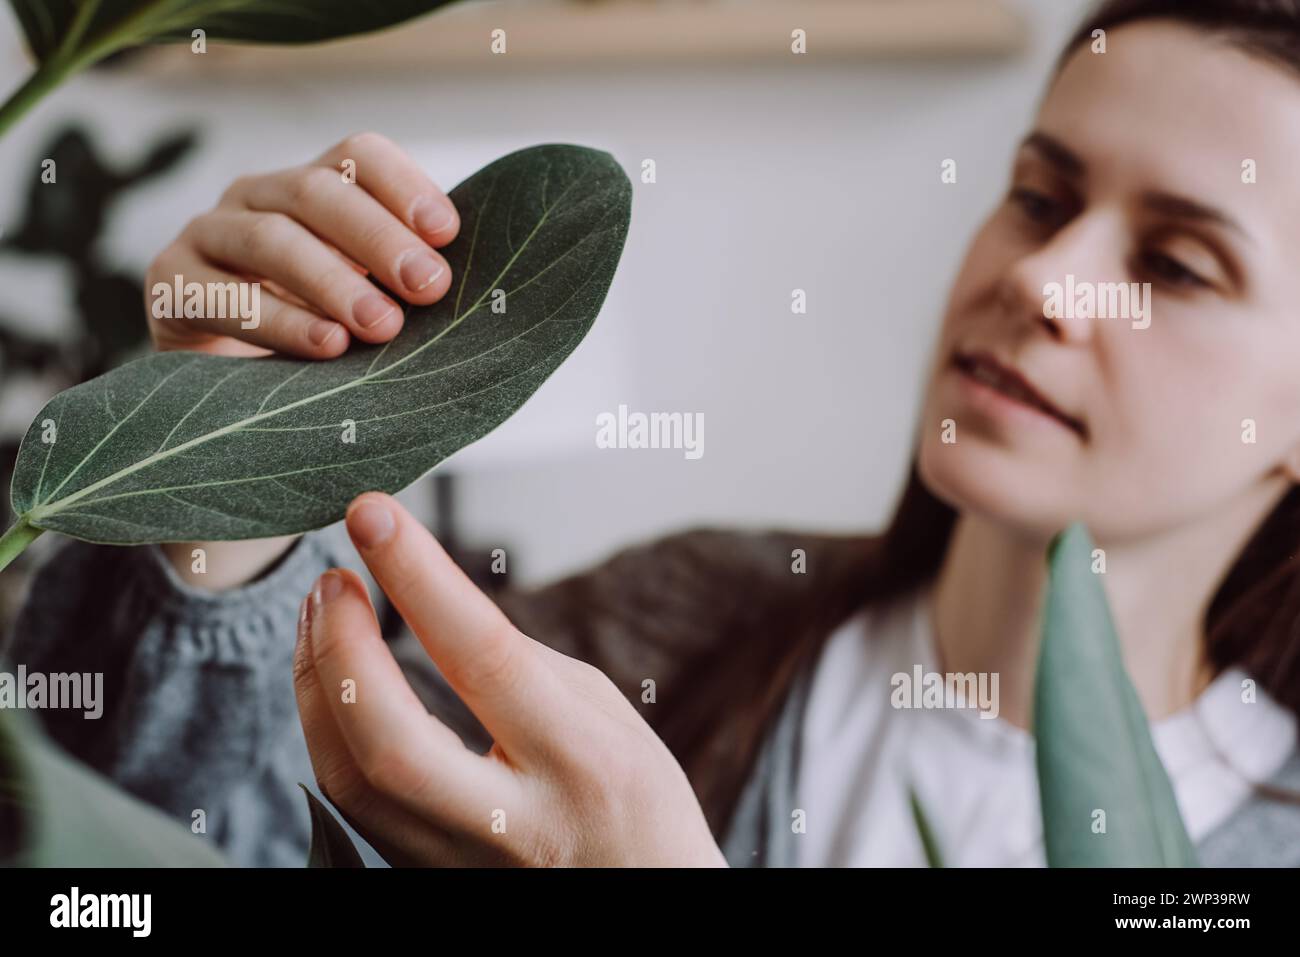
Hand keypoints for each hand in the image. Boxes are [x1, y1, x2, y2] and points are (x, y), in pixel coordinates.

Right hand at [144, 131, 458, 359]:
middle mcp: (259, 196)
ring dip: (333, 282)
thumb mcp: (367, 299)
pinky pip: (223, 295)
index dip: (405, 187)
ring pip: (271, 238)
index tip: (448, 234)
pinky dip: (279, 322)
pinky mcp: (171, 283)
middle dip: (379, 240)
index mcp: (314, 188)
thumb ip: (406, 282)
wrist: (225, 386)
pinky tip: (325, 346)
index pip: (359, 156)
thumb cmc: (317, 334)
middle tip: (429, 287)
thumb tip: (480, 290)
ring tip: (381, 326)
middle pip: (318, 192)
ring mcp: (209, 233)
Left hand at [292, 492, 727, 867]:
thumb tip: (428, 608)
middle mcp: (516, 825)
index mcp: (582, 762)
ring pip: (350, 780)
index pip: (482, 659)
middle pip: (388, 741)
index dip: (419, 580)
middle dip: (342, 646)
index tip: (373, 516)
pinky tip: (333, 677)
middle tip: (332, 578)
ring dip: (318, 683)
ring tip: (322, 612)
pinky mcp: (423, 876)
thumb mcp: (605, 713)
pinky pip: (353, 802)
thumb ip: (518, 666)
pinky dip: (330, 727)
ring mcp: (461, 865)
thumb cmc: (637, 801)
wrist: (647, 898)